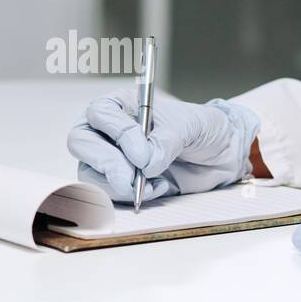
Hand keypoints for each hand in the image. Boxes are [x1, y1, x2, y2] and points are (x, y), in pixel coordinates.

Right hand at [67, 89, 259, 203]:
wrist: (220, 155)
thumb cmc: (202, 128)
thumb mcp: (190, 124)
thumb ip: (165, 140)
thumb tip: (145, 163)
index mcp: (122, 104)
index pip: (100, 114)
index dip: (117, 134)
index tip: (142, 154)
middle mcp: (109, 130)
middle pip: (81, 143)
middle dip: (105, 163)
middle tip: (130, 178)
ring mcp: (111, 158)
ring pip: (89, 173)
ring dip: (118, 184)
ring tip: (151, 184)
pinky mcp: (120, 184)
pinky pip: (108, 194)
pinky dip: (129, 197)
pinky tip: (157, 188)